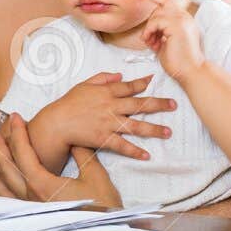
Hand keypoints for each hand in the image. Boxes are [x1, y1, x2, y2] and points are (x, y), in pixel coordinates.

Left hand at [0, 115, 122, 209]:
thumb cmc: (103, 207)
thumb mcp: (96, 176)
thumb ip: (82, 154)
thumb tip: (73, 139)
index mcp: (42, 184)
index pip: (23, 153)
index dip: (18, 133)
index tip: (16, 118)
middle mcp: (31, 197)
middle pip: (8, 169)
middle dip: (0, 149)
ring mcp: (31, 210)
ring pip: (4, 190)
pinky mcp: (34, 220)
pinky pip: (11, 206)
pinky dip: (0, 196)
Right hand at [27, 71, 174, 164]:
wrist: (56, 122)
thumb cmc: (68, 103)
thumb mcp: (83, 85)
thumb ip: (102, 78)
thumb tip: (120, 75)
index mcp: (106, 92)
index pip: (129, 87)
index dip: (142, 83)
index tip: (153, 80)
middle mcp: (111, 107)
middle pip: (140, 105)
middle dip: (159, 104)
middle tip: (174, 105)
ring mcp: (109, 123)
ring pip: (136, 126)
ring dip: (154, 129)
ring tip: (168, 132)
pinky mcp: (104, 138)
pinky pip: (122, 145)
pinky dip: (135, 151)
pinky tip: (147, 156)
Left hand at [136, 0, 204, 80]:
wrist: (190, 71)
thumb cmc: (177, 60)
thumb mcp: (165, 40)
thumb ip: (159, 29)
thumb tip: (148, 27)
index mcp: (183, 19)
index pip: (166, 0)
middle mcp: (184, 16)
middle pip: (160, 5)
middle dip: (150, 23)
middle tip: (150, 40)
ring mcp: (182, 19)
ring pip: (156, 14)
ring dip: (150, 30)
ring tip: (153, 44)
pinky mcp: (177, 25)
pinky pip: (155, 22)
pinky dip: (149, 32)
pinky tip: (153, 43)